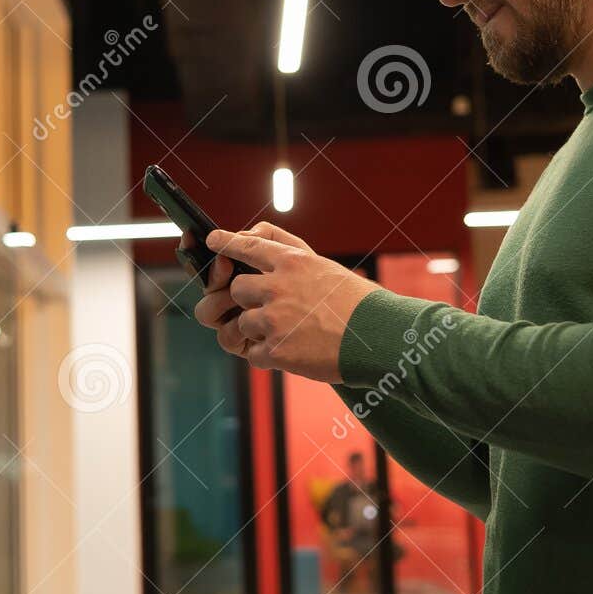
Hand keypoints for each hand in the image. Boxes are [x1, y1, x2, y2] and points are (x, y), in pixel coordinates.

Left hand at [191, 221, 379, 381]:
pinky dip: (267, 356)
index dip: (226, 242)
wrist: (380, 338)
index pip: (248, 246)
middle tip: (266, 309)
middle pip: (236, 288)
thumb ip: (288, 250)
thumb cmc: (358, 302)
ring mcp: (274, 319)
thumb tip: (252, 236)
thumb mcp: (326, 266)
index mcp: (293, 262)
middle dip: (246, 300)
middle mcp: (278, 287)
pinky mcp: (276, 351)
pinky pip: (253, 354)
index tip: (213, 240)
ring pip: (240, 324)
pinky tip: (289, 354)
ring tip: (283, 335)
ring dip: (256, 331)